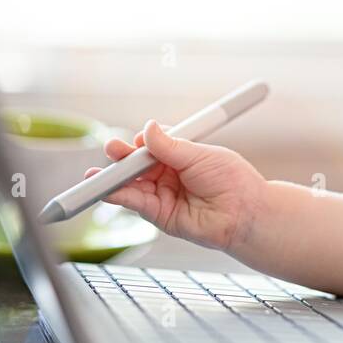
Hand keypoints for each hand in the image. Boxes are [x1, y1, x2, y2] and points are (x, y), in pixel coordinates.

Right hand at [85, 119, 265, 251]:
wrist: (246, 212)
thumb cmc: (233, 181)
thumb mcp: (200, 155)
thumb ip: (171, 146)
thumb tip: (148, 128)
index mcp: (182, 155)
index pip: (154, 143)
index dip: (144, 140)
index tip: (140, 138)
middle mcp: (170, 173)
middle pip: (137, 162)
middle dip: (122, 156)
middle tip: (112, 149)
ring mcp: (163, 193)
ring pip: (131, 183)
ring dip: (113, 178)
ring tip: (96, 174)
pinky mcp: (159, 214)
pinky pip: (134, 202)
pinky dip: (118, 196)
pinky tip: (106, 190)